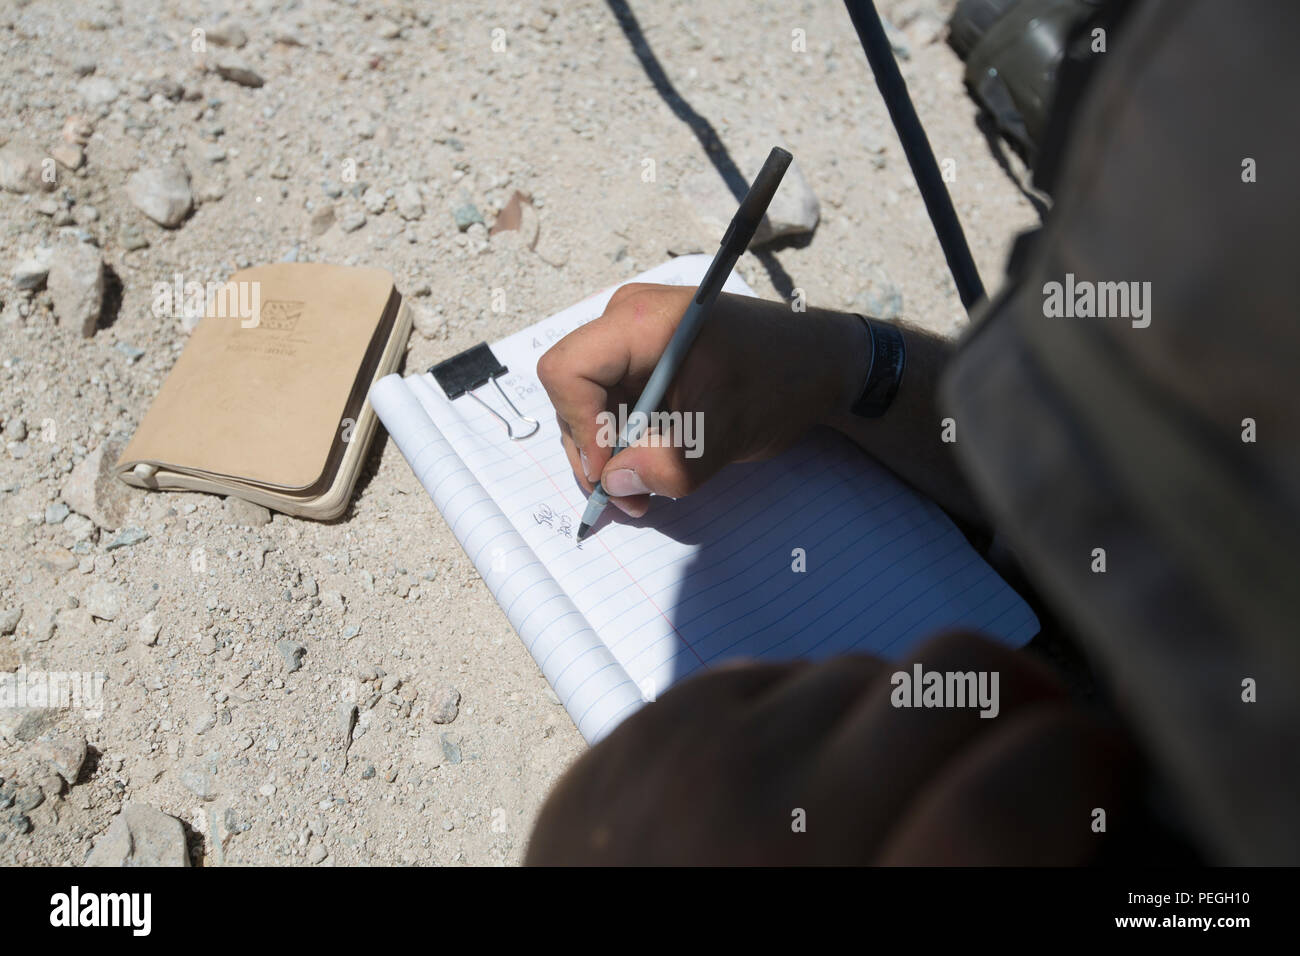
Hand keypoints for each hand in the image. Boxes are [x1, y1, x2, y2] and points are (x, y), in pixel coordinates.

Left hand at [525, 632, 1138, 864]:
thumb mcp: (911, 948)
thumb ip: (1007, 869)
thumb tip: (1086, 787)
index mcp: (864, 915)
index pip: (1019, 785)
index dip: (1086, 756)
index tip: (1094, 759)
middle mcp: (770, 832)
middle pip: (949, 677)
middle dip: (1010, 696)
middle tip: (1015, 743)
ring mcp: (688, 770)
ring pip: (859, 667)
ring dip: (894, 717)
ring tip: (874, 790)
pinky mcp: (634, 737)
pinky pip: (769, 674)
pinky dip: (800, 720)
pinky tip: (789, 786)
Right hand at [536, 283, 867, 517]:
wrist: (820, 364)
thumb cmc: (780, 382)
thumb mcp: (725, 433)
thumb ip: (670, 466)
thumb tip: (616, 486)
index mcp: (640, 322)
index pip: (568, 371)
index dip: (581, 427)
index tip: (614, 471)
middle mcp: (625, 323)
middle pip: (572, 392)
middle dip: (593, 451)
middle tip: (628, 499)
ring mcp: (632, 341)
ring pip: (587, 405)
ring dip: (609, 455)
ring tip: (642, 493)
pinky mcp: (643, 362)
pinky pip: (612, 405)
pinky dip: (625, 444)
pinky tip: (650, 469)